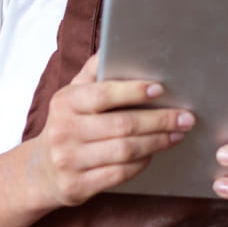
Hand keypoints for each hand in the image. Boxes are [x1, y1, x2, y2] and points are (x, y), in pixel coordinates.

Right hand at [25, 56, 193, 207]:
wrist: (42, 170)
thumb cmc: (69, 124)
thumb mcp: (73, 94)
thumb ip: (94, 71)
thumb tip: (117, 41)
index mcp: (65, 102)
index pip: (103, 94)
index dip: (134, 91)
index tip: (160, 89)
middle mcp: (64, 130)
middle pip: (122, 125)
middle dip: (159, 121)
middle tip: (185, 118)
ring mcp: (69, 160)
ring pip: (125, 151)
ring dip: (157, 142)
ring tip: (177, 134)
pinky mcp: (77, 185)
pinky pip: (119, 174)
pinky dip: (142, 162)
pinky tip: (154, 153)